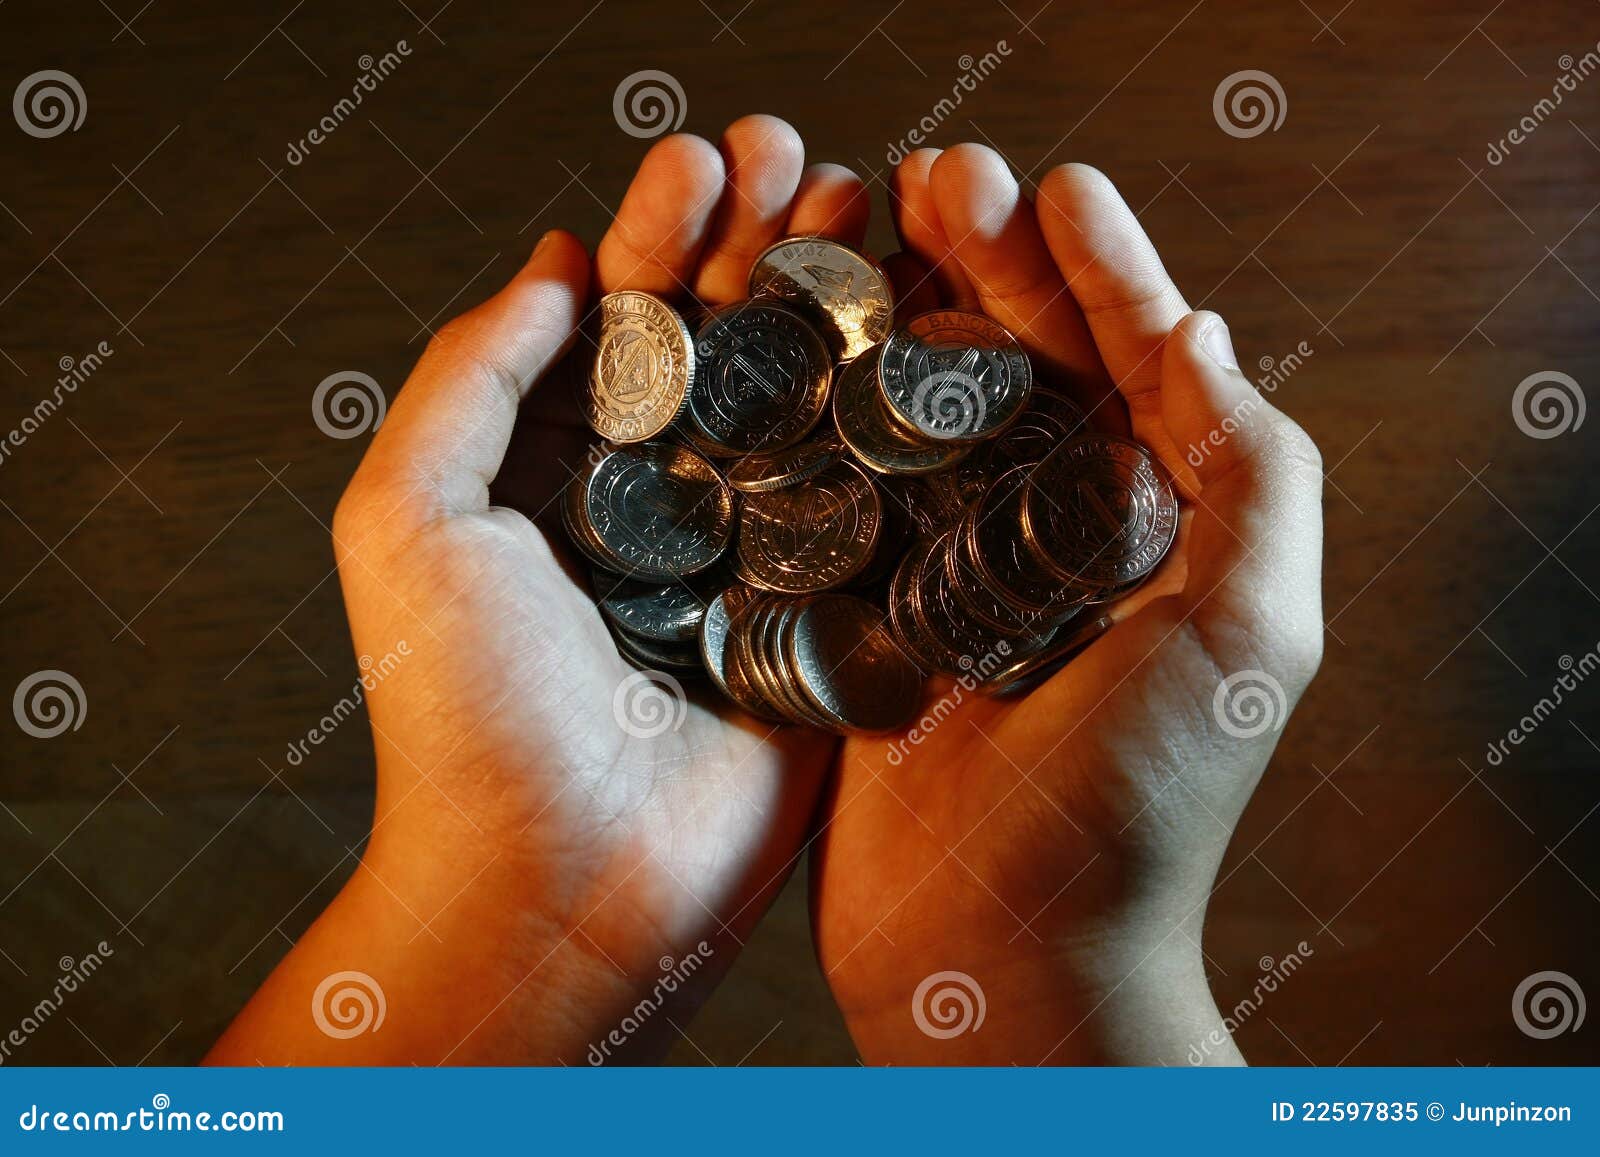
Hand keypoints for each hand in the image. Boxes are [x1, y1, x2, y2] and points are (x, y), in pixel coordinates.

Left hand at [211, 116, 874, 1064]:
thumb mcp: (410, 519)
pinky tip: (936, 335)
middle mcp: (666, 504)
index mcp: (566, 471)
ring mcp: (754, 559)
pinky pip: (875, 501)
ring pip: (810, 401)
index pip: (624, 320)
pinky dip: (906, 416)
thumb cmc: (463, 711)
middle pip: (730, 341)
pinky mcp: (827, 620)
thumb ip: (469, 378)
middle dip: (766, 241)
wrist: (560, 884)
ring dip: (843, 300)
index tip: (705, 154)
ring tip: (879, 206)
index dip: (663, 229)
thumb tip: (553, 264)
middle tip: (809, 157)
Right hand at [810, 146, 1323, 1064]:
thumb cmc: (1133, 813)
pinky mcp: (867, 615)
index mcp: (1159, 531)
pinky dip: (829, 413)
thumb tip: (1201, 331)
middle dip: (989, 265)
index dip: (1099, 269)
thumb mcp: (1243, 632)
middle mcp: (1060, 541)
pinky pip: (850, 489)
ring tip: (865, 227)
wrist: (998, 960)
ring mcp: (957, 574)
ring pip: (929, 411)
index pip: (1136, 367)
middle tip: (938, 174)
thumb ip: (1252, 474)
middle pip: (1025, 368)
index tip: (1051, 187)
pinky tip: (800, 348)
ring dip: (901, 315)